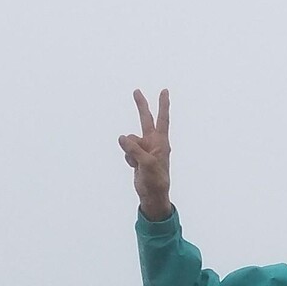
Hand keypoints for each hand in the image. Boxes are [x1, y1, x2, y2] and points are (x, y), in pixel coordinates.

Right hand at [118, 88, 171, 219]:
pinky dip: (128, 158)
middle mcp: (153, 142)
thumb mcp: (146, 163)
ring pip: (129, 140)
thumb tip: (122, 138)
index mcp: (161, 141)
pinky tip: (135, 167)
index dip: (163, 105)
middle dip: (141, 106)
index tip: (164, 91)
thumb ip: (134, 149)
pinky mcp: (136, 156)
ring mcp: (144, 148)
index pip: (162, 119)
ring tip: (138, 164)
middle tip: (136, 91)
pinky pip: (126, 151)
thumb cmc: (155, 179)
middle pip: (145, 119)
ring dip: (129, 151)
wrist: (152, 194)